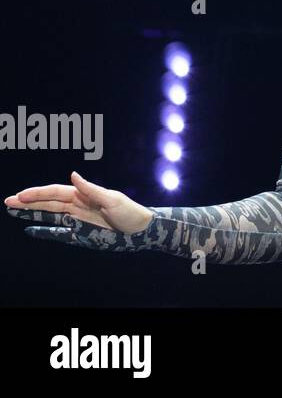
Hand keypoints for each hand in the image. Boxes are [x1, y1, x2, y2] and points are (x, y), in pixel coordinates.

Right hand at [5, 171, 155, 250]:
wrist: (141, 230)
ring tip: (13, 210)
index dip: (37, 193)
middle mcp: (77, 205)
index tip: (20, 195)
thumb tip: (73, 175)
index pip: (55, 192)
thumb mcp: (112, 199)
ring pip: (49, 214)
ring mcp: (77, 219)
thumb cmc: (130, 212)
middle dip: (28, 201)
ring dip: (32, 212)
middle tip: (7, 202)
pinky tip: (31, 228)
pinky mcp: (80, 233)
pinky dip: (44, 230)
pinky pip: (58, 231)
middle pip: (48, 202)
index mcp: (83, 195)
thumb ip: (91, 189)